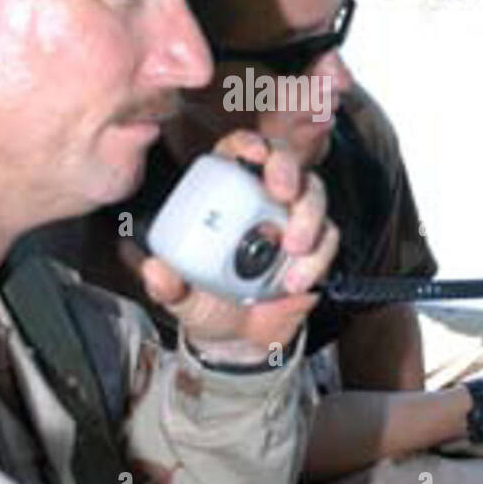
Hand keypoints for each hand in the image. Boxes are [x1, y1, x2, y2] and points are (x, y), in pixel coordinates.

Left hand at [138, 130, 338, 362]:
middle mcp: (262, 197)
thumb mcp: (182, 297)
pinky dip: (318, 257)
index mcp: (225, 193)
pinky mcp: (318, 245)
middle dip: (288, 169)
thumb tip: (154, 270)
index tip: (252, 154)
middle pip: (284, 162)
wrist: (241, 339)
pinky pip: (328, 238)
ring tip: (293, 248)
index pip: (238, 151)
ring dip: (308, 217)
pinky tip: (295, 281)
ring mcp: (293, 218)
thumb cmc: (208, 303)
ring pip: (314, 194)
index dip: (248, 144)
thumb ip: (167, 284)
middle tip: (283, 192)